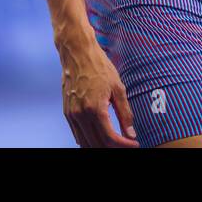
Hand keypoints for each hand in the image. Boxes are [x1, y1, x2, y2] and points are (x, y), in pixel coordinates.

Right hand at [57, 25, 138, 146]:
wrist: (77, 54)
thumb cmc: (99, 67)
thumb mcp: (118, 88)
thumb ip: (125, 113)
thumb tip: (131, 133)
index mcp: (95, 108)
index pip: (109, 138)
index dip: (123, 145)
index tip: (134, 144)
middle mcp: (80, 114)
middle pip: (97, 143)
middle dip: (113, 147)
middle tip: (125, 144)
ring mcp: (71, 114)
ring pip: (85, 142)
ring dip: (100, 146)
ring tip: (115, 143)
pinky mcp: (67, 112)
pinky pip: (77, 134)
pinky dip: (88, 140)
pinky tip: (99, 138)